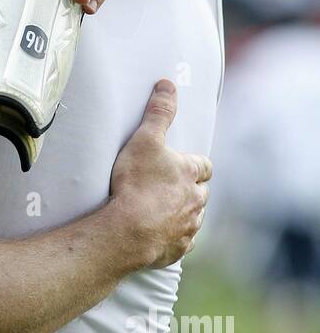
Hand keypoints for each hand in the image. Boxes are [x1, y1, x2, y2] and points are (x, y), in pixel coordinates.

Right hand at [109, 80, 211, 268]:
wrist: (128, 231)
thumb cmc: (136, 183)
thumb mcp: (145, 139)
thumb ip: (158, 112)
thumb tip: (168, 83)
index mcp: (191, 174)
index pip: (204, 166)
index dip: (195, 164)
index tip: (185, 164)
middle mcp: (196, 201)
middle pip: (201, 193)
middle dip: (191, 190)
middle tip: (170, 187)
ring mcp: (188, 226)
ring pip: (194, 218)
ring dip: (184, 213)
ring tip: (163, 211)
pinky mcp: (177, 249)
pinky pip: (181, 242)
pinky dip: (174, 238)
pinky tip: (161, 235)